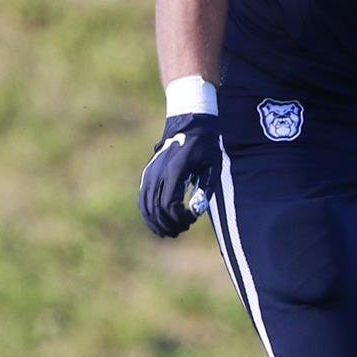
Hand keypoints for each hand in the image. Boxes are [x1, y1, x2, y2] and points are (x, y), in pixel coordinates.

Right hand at [139, 114, 221, 236]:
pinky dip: (148, 215)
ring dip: (157, 223)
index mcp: (175, 170)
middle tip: (184, 228)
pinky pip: (142, 200)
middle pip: (156, 209)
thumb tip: (195, 211)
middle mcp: (158, 173)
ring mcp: (150, 174)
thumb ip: (205, 188)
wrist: (190, 125)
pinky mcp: (147, 175)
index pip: (169, 204)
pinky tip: (158, 224)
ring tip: (172, 231)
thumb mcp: (213, 166)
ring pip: (146, 207)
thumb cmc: (206, 147)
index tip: (192, 218)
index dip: (179, 218)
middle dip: (170, 224)